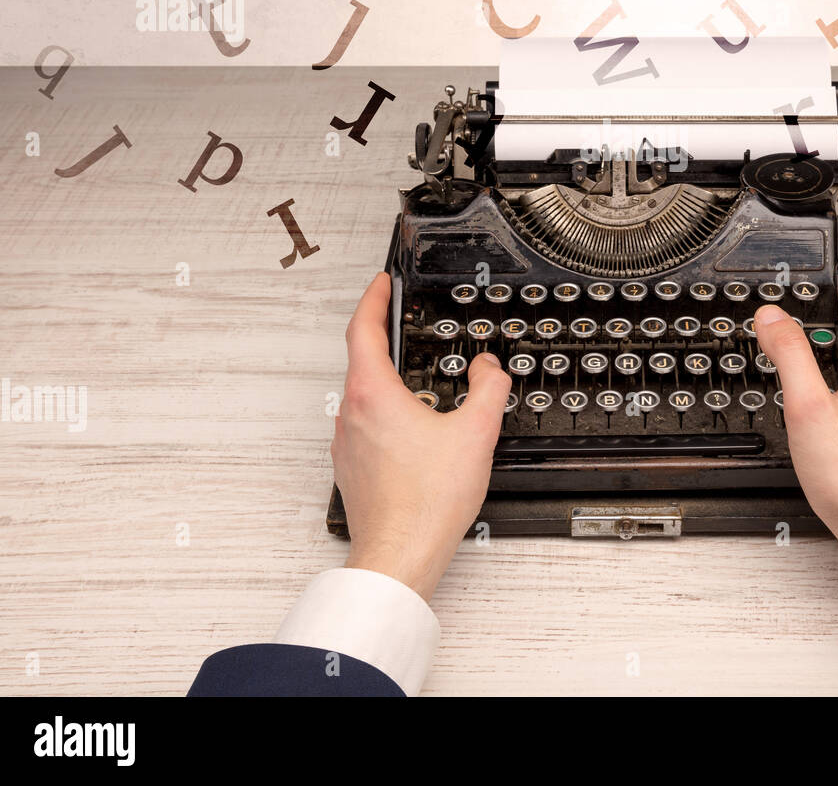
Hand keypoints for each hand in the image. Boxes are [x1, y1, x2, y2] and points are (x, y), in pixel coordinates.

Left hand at [332, 272, 509, 599]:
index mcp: (373, 395)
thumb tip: (490, 369)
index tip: (382, 283)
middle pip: (361, 359)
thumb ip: (489, 388)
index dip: (374, 298)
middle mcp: (351, 415)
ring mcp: (348, 443)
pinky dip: (388, 411)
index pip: (363, 328)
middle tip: (403, 320)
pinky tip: (416, 426)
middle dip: (384, 336)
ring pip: (364, 394)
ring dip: (388, 378)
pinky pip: (366, 424)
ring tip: (418, 375)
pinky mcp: (353, 467)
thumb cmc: (426, 502)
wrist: (400, 554)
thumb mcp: (476, 432)